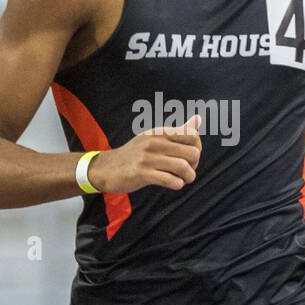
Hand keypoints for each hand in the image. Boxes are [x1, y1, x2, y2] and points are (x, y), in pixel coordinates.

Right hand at [87, 114, 201, 193]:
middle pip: (192, 152)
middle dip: (195, 165)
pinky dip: (177, 184)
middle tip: (187, 171)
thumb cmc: (135, 154)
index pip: (192, 134)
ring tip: (184, 180)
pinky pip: (169, 180)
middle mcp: (154, 142)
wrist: (107, 168)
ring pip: (183, 167)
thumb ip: (178, 131)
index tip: (189, 157)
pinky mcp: (141, 174)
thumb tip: (198, 119)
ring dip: (188, 177)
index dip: (197, 148)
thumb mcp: (154, 138)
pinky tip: (174, 184)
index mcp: (159, 132)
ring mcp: (147, 158)